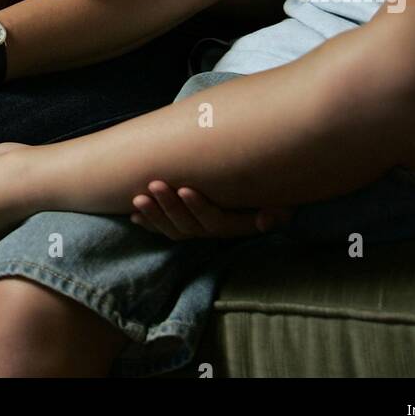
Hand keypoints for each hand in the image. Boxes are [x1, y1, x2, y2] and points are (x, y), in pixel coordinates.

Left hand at [129, 180, 293, 239]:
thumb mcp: (280, 201)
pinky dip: (149, 224)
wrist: (259, 201)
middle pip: (189, 225)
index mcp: (233, 223)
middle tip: (155, 184)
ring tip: (139, 198)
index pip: (215, 221)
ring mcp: (196, 231)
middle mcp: (212, 231)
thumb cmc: (268, 192)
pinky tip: (134, 216)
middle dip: (170, 206)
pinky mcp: (183, 227)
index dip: (199, 208)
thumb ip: (278, 210)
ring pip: (173, 230)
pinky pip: (164, 231)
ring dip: (155, 215)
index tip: (185, 188)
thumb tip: (268, 219)